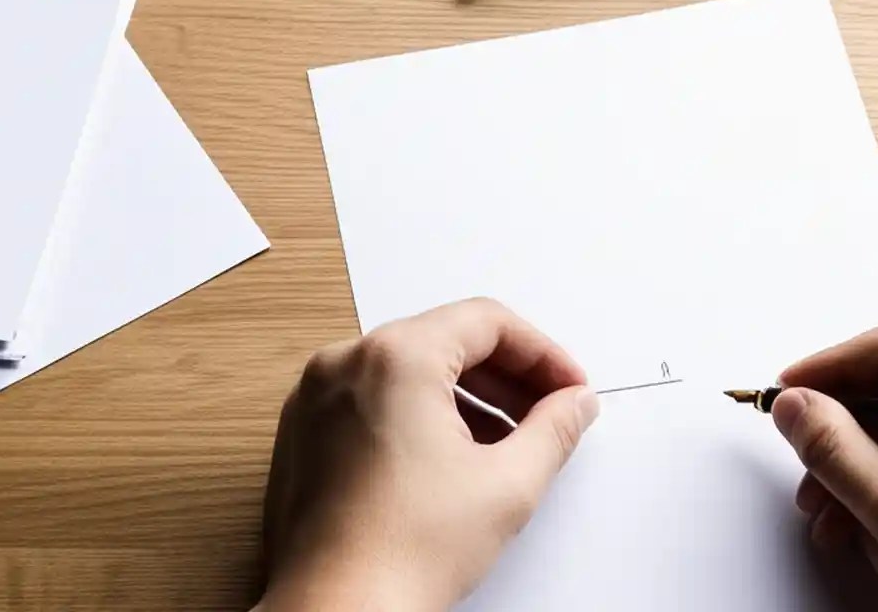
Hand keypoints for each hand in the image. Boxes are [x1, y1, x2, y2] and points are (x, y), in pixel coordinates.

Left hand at [254, 298, 599, 611]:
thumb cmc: (400, 556)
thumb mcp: (508, 484)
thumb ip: (555, 428)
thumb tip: (574, 403)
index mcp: (394, 358)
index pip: (486, 322)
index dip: (542, 354)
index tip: (569, 387)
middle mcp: (345, 363)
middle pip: (446, 340)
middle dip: (507, 376)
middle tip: (550, 411)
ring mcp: (316, 399)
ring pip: (409, 370)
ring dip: (467, 397)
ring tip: (509, 442)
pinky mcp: (303, 433)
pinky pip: (374, 399)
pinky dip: (421, 414)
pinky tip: (455, 459)